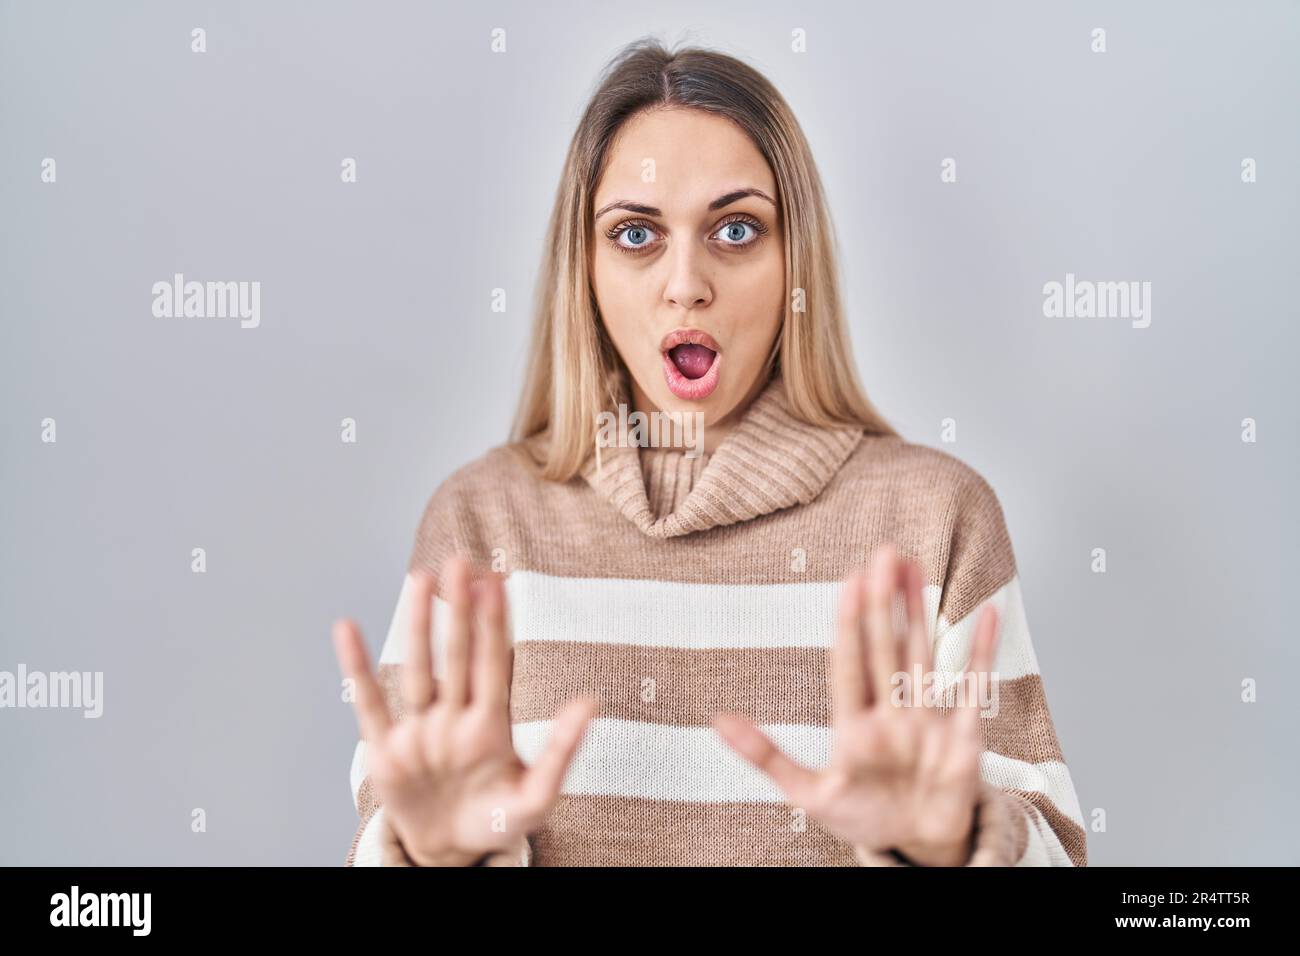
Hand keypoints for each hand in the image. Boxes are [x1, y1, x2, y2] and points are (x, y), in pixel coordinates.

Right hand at [333, 554, 598, 864]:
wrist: (450, 850)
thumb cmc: (496, 820)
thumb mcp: (536, 795)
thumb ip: (561, 750)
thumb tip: (592, 702)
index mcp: (490, 724)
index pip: (492, 662)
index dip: (493, 623)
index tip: (494, 581)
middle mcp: (453, 717)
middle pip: (456, 654)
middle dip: (458, 609)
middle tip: (460, 560)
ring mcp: (418, 730)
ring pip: (417, 667)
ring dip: (417, 624)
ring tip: (419, 578)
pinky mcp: (385, 750)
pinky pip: (368, 703)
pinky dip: (356, 668)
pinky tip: (347, 629)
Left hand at [714, 543, 999, 865]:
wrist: (917, 847)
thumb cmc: (864, 818)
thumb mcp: (808, 794)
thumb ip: (766, 756)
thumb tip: (718, 720)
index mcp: (855, 724)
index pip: (851, 662)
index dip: (851, 622)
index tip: (850, 580)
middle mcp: (892, 712)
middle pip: (887, 646)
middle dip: (884, 600)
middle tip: (883, 553)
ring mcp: (928, 720)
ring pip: (923, 653)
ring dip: (920, 610)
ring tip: (913, 567)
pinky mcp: (966, 736)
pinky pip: (976, 686)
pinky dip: (982, 650)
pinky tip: (985, 613)